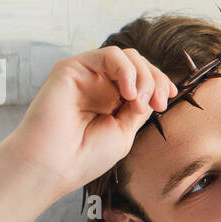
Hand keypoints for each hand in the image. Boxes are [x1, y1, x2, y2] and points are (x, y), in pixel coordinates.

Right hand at [0, 46, 177, 200]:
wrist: (53, 166)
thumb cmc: (84, 156)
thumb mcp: (124, 131)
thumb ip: (138, 107)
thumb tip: (155, 88)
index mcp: (112, 101)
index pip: (142, 79)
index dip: (159, 83)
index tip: (167, 99)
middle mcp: (99, 85)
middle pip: (138, 64)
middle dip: (154, 80)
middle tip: (157, 104)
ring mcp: (86, 75)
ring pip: (126, 56)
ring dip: (143, 75)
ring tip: (139, 102)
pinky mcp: (72, 67)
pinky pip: (109, 55)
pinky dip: (126, 69)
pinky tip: (128, 93)